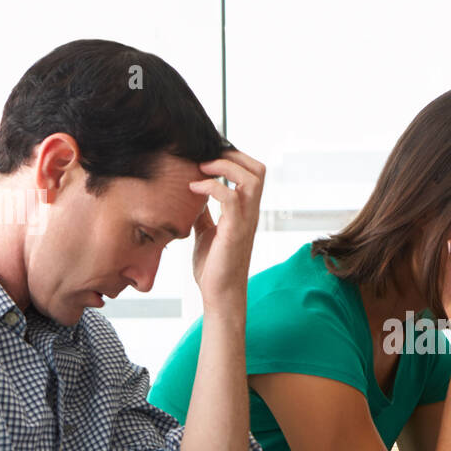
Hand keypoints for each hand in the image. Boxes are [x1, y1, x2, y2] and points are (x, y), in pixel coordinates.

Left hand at [187, 150, 265, 310]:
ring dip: (224, 167)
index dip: (235, 158)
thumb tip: (191, 196)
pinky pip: (230, 198)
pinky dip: (211, 186)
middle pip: (258, 170)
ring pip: (251, 179)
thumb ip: (204, 213)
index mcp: (246, 211)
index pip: (253, 172)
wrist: (220, 294)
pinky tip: (193, 189)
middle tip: (207, 158)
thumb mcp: (205, 232)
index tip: (209, 157)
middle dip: (233, 156)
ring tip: (201, 169)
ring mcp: (245, 221)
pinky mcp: (234, 231)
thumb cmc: (214, 267)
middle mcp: (250, 213)